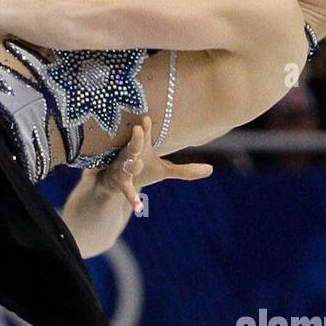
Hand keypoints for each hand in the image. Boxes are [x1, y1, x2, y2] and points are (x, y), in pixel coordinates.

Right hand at [97, 114, 212, 210]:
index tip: (146, 119)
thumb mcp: (164, 171)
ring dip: (131, 164)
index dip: (145, 127)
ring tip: (136, 163)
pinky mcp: (118, 184)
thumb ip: (185, 171)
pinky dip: (133, 198)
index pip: (143, 133)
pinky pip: (126, 191)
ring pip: (126, 165)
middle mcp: (130, 155)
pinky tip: (140, 207)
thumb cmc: (142, 171)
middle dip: (135, 139)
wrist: (114, 184)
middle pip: (132, 145)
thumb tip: (211, 170)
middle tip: (137, 129)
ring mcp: (122, 169)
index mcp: (142, 146)